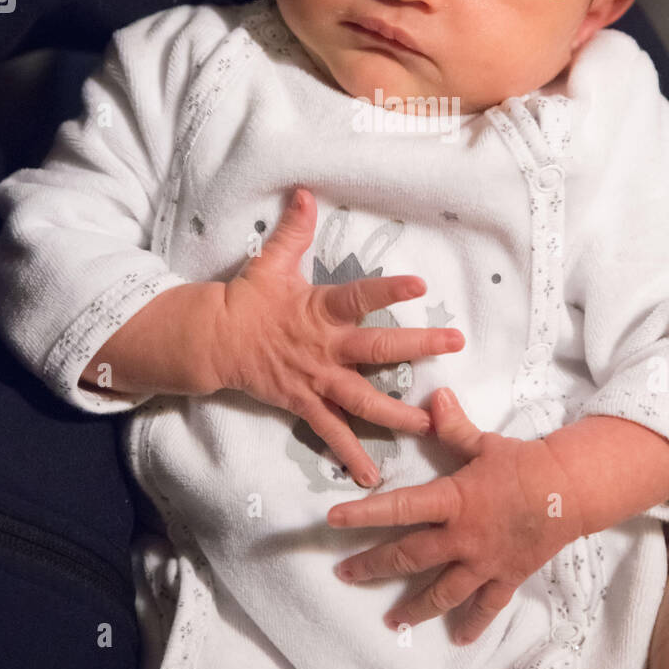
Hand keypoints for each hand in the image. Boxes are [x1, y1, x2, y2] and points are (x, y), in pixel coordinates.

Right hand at [209, 188, 464, 486]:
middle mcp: (325, 348)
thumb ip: (294, 230)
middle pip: (376, 351)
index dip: (388, 291)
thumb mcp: (271, 262)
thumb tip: (306, 192)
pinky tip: (375, 477)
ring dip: (396, 413)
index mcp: (320, 310)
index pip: (359, 297)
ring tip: (428, 423)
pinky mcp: (304, 404)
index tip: (420, 286)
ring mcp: (316, 380)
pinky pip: (331, 434)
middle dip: (416, 348)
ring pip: (362, 400)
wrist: (215, 341)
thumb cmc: (249, 299)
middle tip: (453, 344)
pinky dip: (352, 455)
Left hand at [328, 387, 581, 642]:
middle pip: (410, 556)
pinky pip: (486, 606)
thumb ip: (453, 427)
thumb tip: (434, 396)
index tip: (332, 520)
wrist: (571, 489)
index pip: (399, 507)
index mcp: (453, 500)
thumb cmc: (523, 463)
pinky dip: (472, 624)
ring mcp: (483, 561)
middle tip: (344, 574)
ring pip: (442, 591)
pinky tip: (459, 639)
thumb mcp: (484, 442)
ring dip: (415, 608)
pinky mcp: (506, 576)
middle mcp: (462, 536)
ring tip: (392, 620)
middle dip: (373, 566)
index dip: (363, 514)